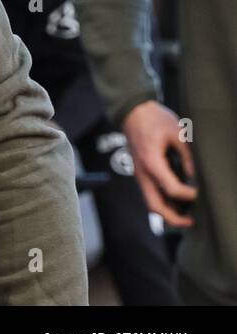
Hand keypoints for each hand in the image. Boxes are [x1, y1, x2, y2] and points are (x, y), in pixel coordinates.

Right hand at [122, 100, 197, 227]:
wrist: (132, 111)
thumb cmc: (154, 119)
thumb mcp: (177, 132)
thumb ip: (187, 156)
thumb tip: (194, 175)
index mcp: (152, 162)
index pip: (172, 190)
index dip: (189, 196)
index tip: (201, 193)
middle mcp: (142, 172)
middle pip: (154, 206)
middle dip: (173, 219)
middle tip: (190, 222)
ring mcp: (139, 174)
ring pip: (150, 203)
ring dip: (167, 213)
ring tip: (186, 215)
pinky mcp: (141, 173)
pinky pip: (150, 194)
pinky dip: (162, 202)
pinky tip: (177, 201)